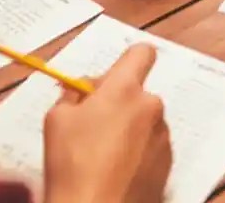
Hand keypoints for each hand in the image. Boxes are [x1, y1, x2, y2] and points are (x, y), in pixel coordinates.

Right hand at [43, 45, 171, 202]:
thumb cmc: (71, 164)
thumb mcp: (57, 118)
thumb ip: (75, 92)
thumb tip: (87, 87)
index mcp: (125, 90)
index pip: (142, 53)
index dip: (129, 60)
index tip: (115, 76)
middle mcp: (151, 108)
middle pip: (138, 93)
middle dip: (119, 103)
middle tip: (92, 125)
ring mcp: (163, 137)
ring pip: (145, 122)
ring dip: (129, 129)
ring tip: (102, 155)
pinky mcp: (168, 164)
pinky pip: (152, 147)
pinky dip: (137, 153)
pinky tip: (116, 171)